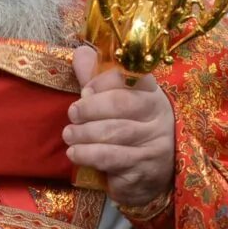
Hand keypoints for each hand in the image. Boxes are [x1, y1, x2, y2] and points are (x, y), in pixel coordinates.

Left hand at [65, 45, 176, 210]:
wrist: (153, 176)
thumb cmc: (132, 132)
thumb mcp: (120, 103)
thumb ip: (99, 81)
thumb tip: (80, 53)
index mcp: (152, 94)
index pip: (130, 78)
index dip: (102, 82)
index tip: (85, 91)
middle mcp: (159, 117)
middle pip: (121, 104)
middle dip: (90, 109)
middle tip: (72, 115)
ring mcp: (154, 145)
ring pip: (114, 134)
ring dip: (85, 133)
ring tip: (69, 135)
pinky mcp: (144, 170)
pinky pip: (112, 160)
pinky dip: (88, 155)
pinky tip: (75, 153)